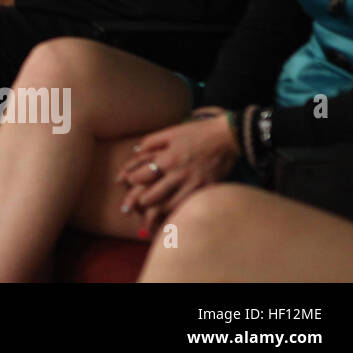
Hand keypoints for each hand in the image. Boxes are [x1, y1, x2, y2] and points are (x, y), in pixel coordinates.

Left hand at [117, 110, 240, 235]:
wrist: (226, 138)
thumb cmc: (196, 133)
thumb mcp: (170, 132)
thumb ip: (150, 142)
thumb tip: (135, 152)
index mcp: (167, 159)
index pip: (141, 176)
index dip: (130, 180)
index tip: (126, 181)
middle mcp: (178, 175)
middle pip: (153, 196)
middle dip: (138, 203)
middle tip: (131, 207)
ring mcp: (193, 185)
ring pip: (169, 207)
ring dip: (155, 214)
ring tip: (146, 217)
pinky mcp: (206, 190)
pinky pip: (188, 207)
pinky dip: (177, 215)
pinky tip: (169, 219)